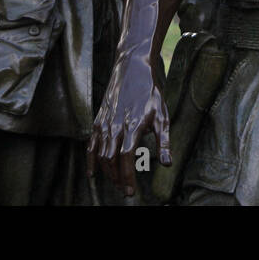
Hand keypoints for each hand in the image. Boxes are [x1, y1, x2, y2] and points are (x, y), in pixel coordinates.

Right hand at [86, 51, 170, 196]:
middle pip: (111, 160)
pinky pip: (91, 144)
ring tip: (116, 183)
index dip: (127, 177)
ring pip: (100, 154)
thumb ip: (164, 141)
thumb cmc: (150, 92)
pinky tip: (93, 173)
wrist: (132, 68)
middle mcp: (115, 126)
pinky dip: (91, 160)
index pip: (125, 159)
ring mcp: (104, 123)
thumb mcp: (162, 115)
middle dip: (117, 179)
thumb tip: (167, 164)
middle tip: (126, 191)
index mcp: (132, 126)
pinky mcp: (98, 120)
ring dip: (107, 172)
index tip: (131, 192)